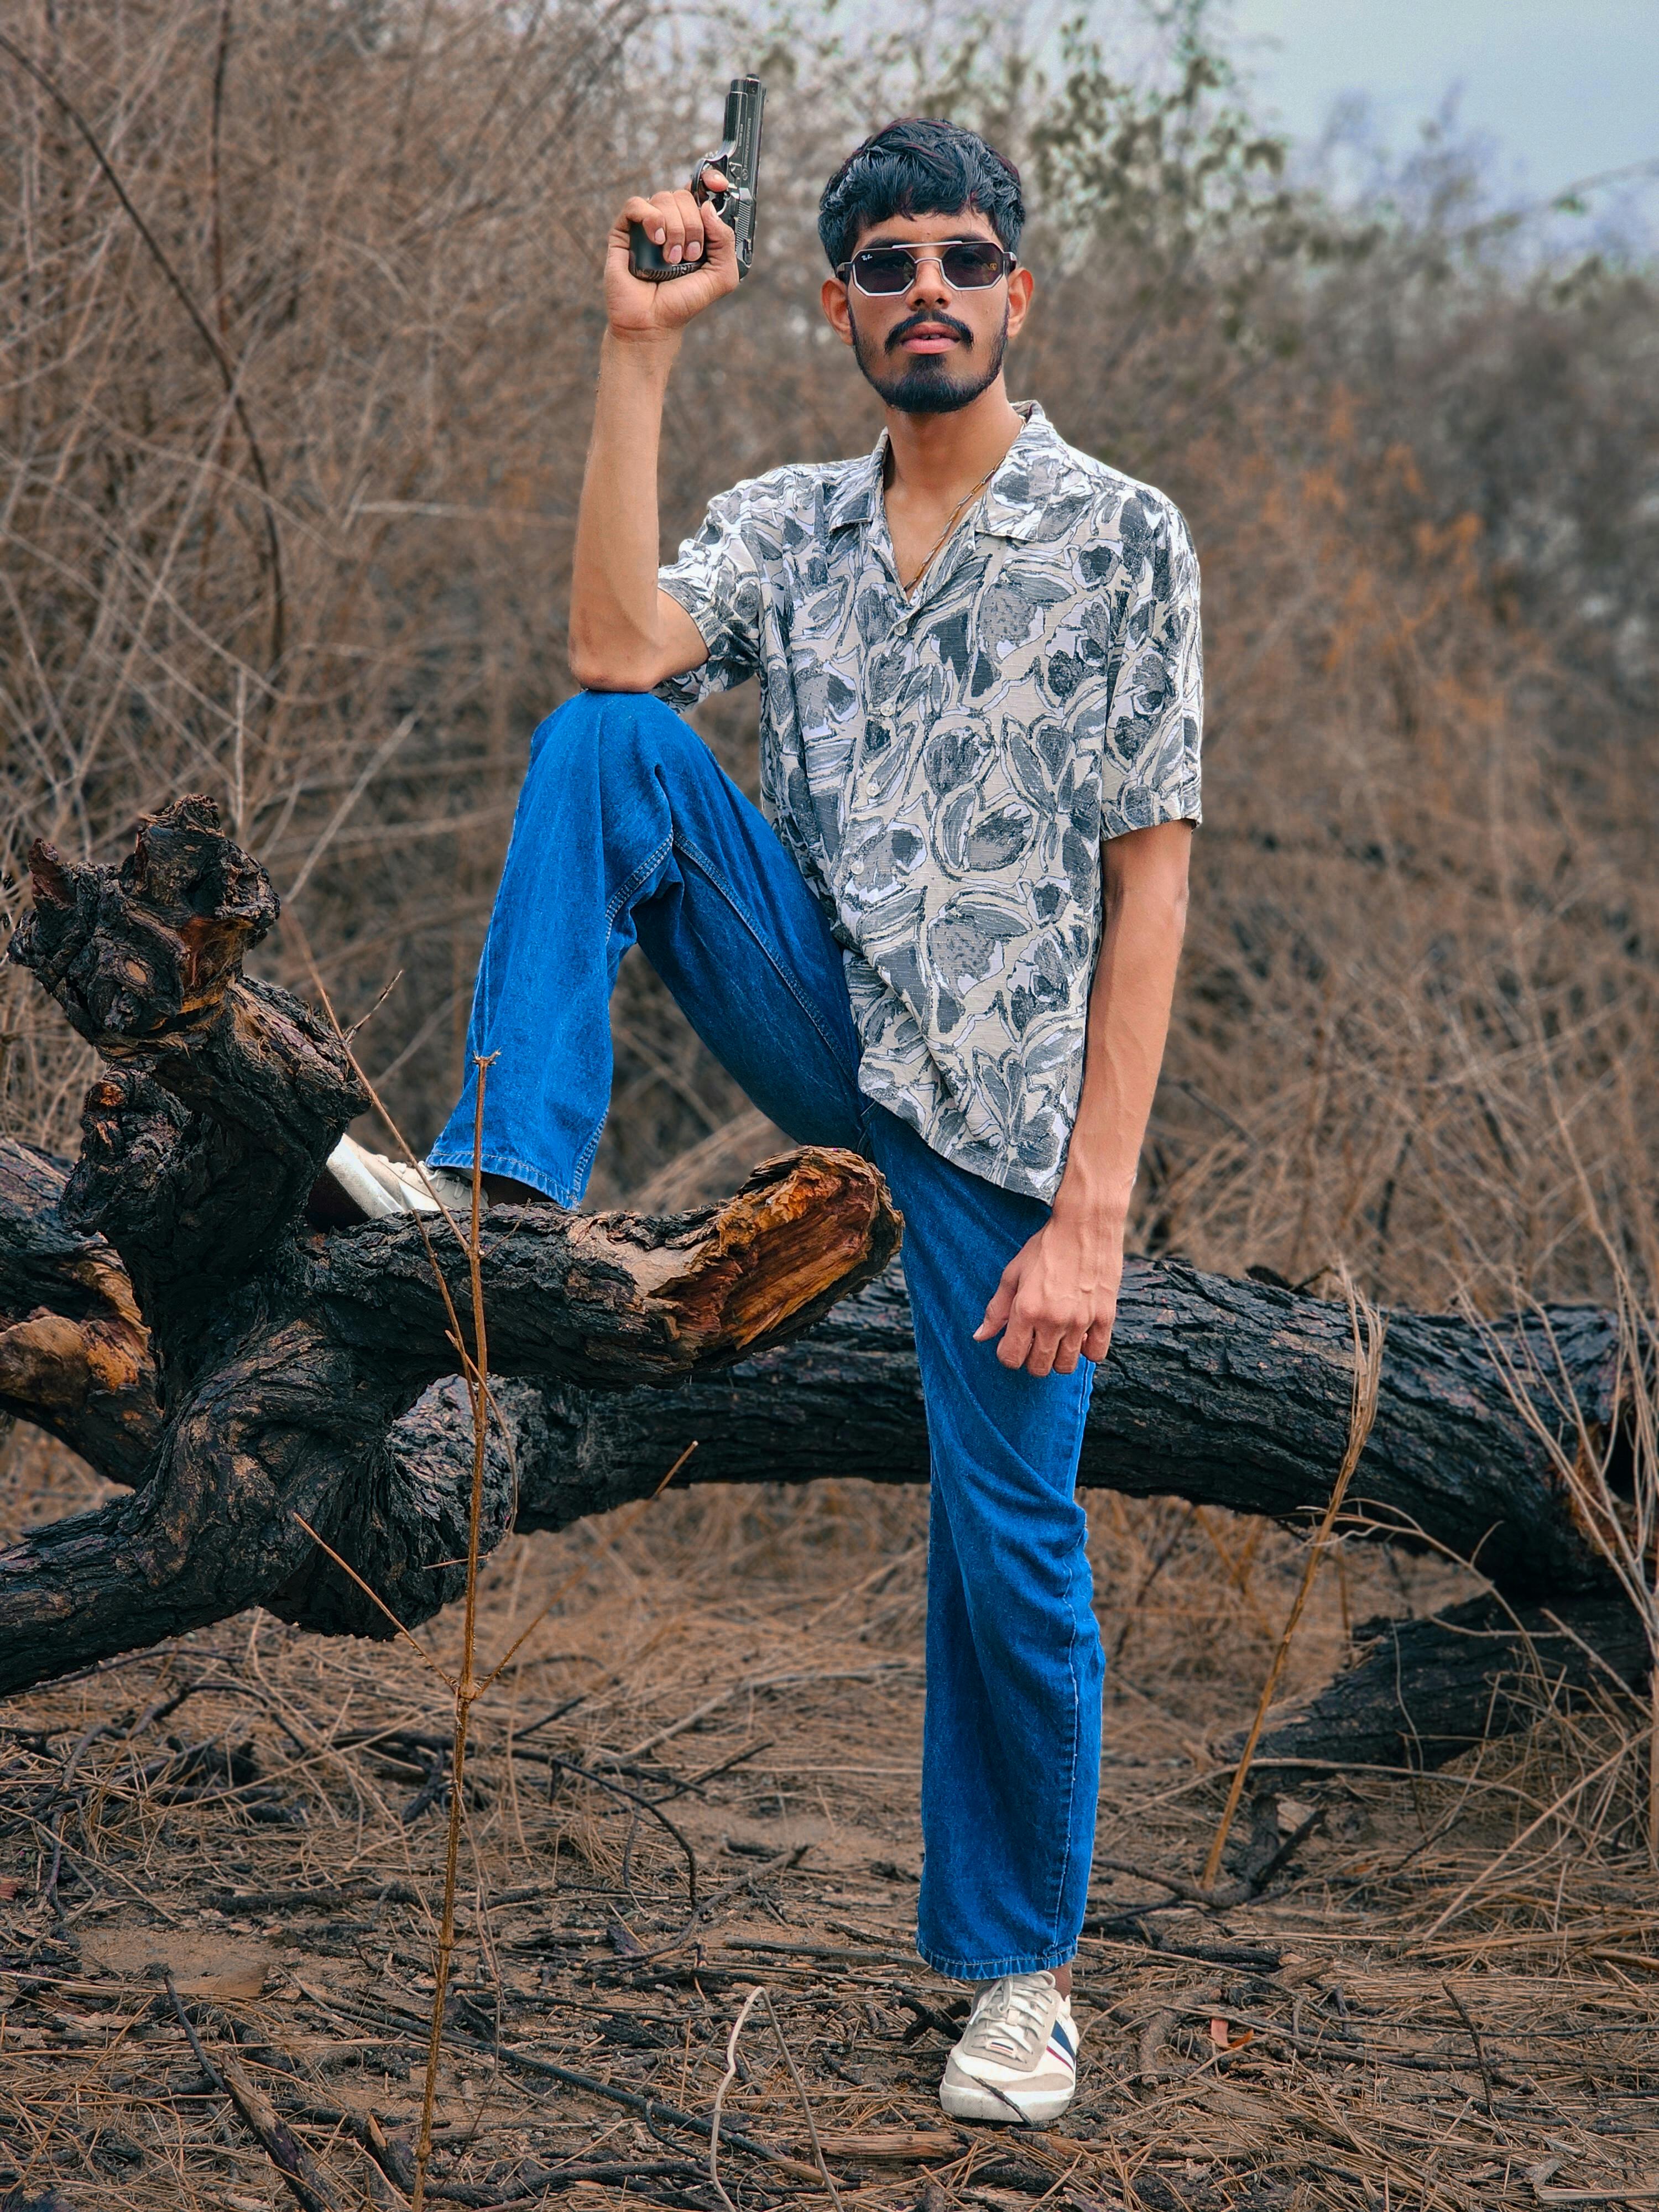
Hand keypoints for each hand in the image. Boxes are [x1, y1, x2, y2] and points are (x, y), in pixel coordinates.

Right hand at [605, 170, 737, 340]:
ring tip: (671, 259)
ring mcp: (648, 225)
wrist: (652, 324)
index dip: (711, 181)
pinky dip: (650, 218)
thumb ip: (726, 242)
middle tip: (690, 255)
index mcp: (695, 229)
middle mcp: (672, 222)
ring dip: (674, 228)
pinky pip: (636, 204)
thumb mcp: (721, 277)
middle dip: (693, 225)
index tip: (719, 185)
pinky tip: (656, 240)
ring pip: (664, 198)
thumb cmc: (683, 303)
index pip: (702, 192)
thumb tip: (707, 208)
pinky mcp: (624, 230)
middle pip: (684, 196)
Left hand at [973, 1208, 1123, 1376]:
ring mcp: (1081, 1321)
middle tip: (1035, 1341)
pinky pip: (1097, 1354)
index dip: (1008, 1354)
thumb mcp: (1012, 1274)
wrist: (1085, 1225)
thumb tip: (979, 1337)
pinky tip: (1081, 1335)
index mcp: (1026, 1309)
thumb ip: (996, 1309)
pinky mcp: (1105, 1317)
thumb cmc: (1045, 1247)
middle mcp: (1053, 1320)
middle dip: (1032, 1359)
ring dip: (1058, 1358)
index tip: (1013, 1343)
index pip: (1011, 1358)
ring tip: (1058, 1339)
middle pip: (1039, 1367)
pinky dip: (1087, 1350)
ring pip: (1066, 1366)